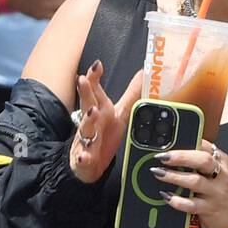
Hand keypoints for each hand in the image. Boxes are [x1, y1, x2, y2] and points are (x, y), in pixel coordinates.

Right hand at [69, 61, 143, 183]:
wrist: (89, 163)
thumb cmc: (103, 135)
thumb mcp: (119, 113)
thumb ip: (131, 94)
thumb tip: (143, 74)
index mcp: (101, 110)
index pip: (96, 90)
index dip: (95, 77)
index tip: (97, 65)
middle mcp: (92, 122)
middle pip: (87, 104)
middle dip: (85, 92)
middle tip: (83, 79)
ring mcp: (86, 140)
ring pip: (86, 128)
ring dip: (88, 120)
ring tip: (93, 111)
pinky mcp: (84, 159)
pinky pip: (84, 158)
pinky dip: (84, 157)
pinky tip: (85, 157)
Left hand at [147, 138, 227, 227]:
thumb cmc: (221, 189)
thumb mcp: (218, 170)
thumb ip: (201, 160)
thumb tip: (174, 151)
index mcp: (221, 161)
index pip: (205, 146)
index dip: (187, 143)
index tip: (170, 144)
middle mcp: (221, 175)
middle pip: (203, 161)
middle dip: (181, 157)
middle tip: (162, 157)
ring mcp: (216, 193)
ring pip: (195, 182)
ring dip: (174, 176)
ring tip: (159, 173)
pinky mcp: (209, 209)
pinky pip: (191, 205)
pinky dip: (177, 200)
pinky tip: (166, 196)